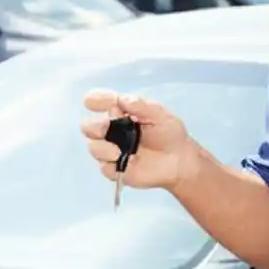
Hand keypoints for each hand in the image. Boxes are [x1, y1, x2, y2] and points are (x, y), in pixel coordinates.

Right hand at [81, 90, 196, 190]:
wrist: (179, 161)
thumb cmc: (169, 133)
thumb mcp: (160, 114)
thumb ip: (141, 105)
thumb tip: (122, 99)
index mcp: (121, 112)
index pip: (100, 102)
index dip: (93, 100)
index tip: (90, 102)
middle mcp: (112, 130)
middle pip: (88, 126)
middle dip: (94, 126)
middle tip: (107, 127)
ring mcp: (112, 150)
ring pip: (93, 147)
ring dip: (103, 148)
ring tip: (119, 151)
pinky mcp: (116, 169)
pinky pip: (104, 168)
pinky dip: (112, 164)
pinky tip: (128, 162)